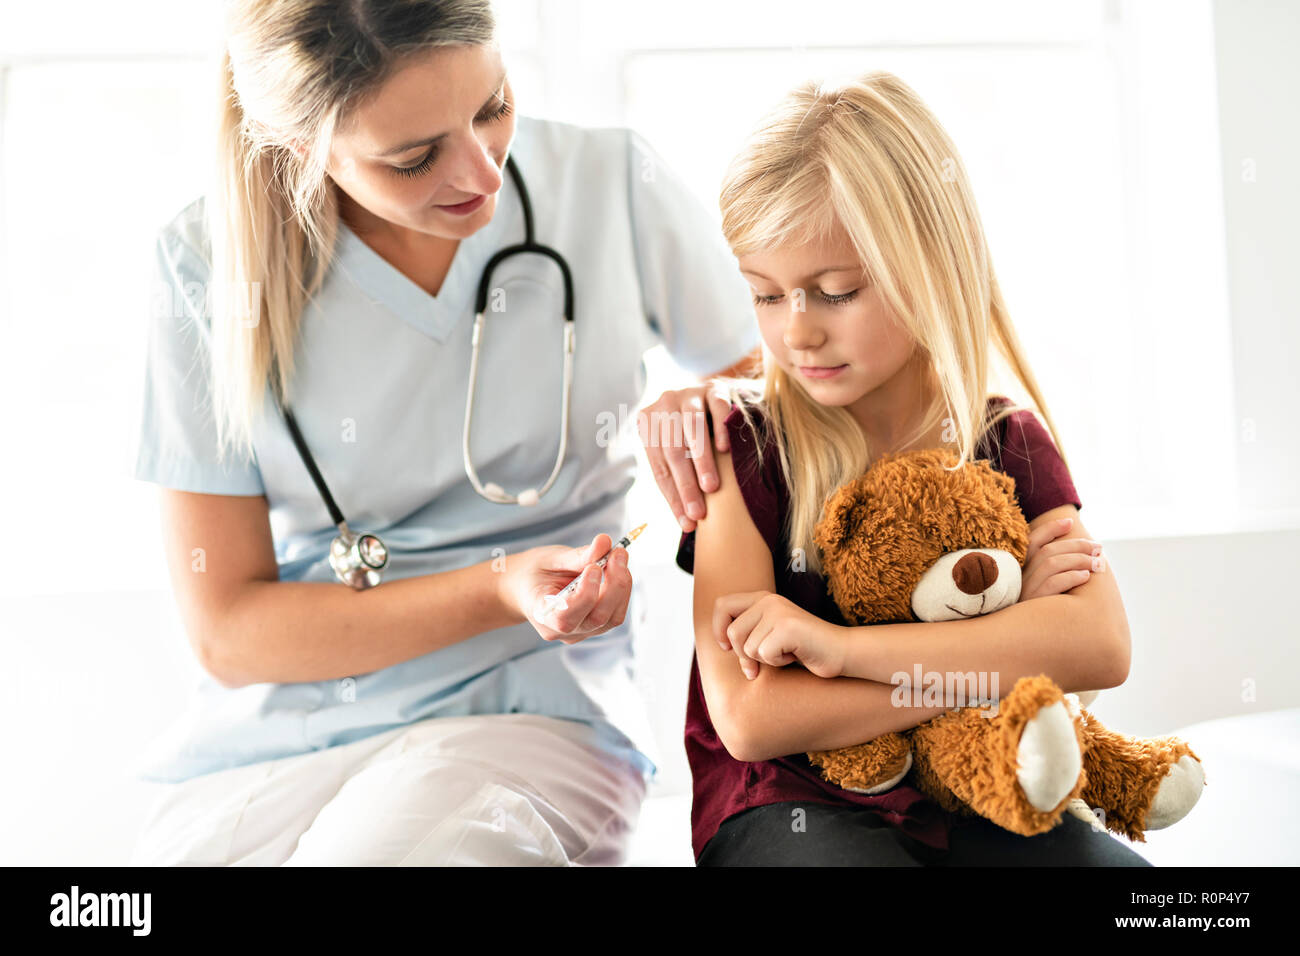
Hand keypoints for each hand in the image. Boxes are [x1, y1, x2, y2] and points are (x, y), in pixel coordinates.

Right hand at [498, 534, 630, 643]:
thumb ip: (579, 555)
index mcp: (542, 615)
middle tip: (617, 554)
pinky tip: (617, 570)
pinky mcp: (593, 628)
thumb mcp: (551, 559)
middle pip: (596, 618)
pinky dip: (621, 591)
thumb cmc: (535, 573)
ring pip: (611, 618)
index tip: (595, 566)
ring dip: (621, 586)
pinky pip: (614, 614)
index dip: (586, 594)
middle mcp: (561, 631)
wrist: (527, 588)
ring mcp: (579, 632)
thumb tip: (605, 542)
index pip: (566, 616)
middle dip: (614, 585)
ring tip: (618, 558)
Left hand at [637, 384, 733, 532]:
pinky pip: (716, 409)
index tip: (687, 522)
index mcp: (647, 423)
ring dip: (701, 461)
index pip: (659, 467)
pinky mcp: (713, 388)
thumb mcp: (676, 450)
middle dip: (686, 485)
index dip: (672, 496)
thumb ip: (676, 476)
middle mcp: (664, 405)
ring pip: (692, 430)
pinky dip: (720, 430)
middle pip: (673, 450)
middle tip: (698, 512)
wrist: (713, 396)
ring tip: (711, 488)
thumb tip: (686, 523)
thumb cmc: (691, 434)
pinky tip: (724, 451)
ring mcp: (689, 393)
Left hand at [714, 590, 847, 679]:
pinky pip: (765, 654)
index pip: (722, 605)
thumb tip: (721, 645)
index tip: (727, 648)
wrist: (840, 651)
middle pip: (733, 633)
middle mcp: (769, 600)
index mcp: (762, 598)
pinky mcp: (788, 627)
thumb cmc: (803, 649)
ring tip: (785, 653)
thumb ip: (748, 634)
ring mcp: (779, 612)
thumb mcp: (770, 637)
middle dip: (744, 656)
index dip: (718, 629)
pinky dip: (778, 662)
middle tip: (762, 663)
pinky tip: (794, 655)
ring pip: (748, 647)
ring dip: (765, 660)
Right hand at [1019, 517, 1105, 601]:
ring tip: (1098, 564)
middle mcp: (1020, 579)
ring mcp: (1024, 592)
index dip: (1050, 529)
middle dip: (1076, 546)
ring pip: (1051, 564)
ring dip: (1079, 560)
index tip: (1070, 522)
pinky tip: (1085, 577)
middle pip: (1047, 551)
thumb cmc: (1054, 609)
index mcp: (1022, 570)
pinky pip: (1052, 584)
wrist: (1043, 651)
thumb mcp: (1051, 585)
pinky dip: (1071, 577)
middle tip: (1099, 548)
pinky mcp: (1033, 605)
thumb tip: (1073, 537)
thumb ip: (1057, 565)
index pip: (1032, 542)